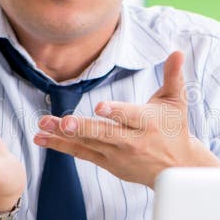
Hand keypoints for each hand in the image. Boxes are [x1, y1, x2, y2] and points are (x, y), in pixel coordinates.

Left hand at [33, 51, 219, 187]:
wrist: (176, 167)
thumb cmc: (174, 128)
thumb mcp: (176, 101)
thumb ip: (173, 76)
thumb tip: (177, 51)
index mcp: (147, 122)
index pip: (130, 116)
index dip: (115, 111)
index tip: (100, 107)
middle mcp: (131, 140)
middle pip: (104, 133)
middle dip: (83, 128)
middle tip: (63, 122)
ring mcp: (117, 154)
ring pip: (87, 143)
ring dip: (62, 135)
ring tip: (42, 125)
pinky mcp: (107, 162)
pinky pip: (81, 153)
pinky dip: (61, 146)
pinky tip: (42, 138)